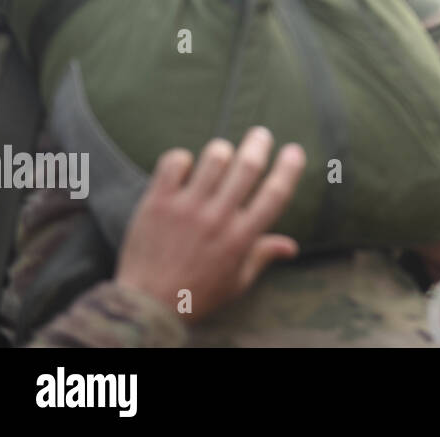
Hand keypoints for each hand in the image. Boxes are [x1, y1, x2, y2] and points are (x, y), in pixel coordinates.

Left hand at [115, 127, 305, 323]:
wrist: (145, 305)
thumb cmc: (197, 295)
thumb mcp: (237, 282)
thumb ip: (263, 256)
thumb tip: (291, 246)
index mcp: (241, 238)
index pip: (275, 194)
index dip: (289, 168)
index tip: (294, 151)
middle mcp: (217, 219)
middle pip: (247, 166)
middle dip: (259, 142)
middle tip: (261, 134)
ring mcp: (186, 209)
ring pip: (213, 158)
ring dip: (221, 151)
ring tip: (221, 155)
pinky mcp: (157, 203)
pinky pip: (174, 162)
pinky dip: (182, 158)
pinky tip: (184, 168)